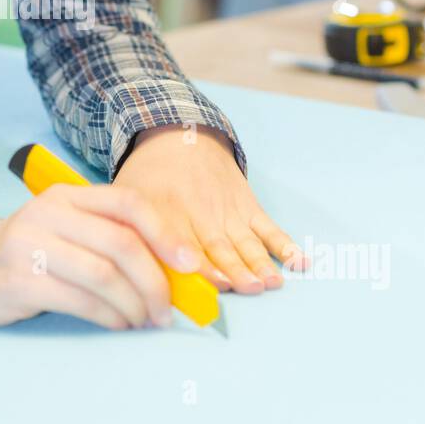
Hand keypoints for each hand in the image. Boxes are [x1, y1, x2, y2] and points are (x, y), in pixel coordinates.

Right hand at [0, 182, 203, 329]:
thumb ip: (108, 239)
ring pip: (104, 275)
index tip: (190, 265)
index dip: (165, 233)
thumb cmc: (28, 257)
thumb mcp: (65, 233)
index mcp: (67, 196)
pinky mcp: (19, 280)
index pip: (128, 203)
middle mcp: (48, 213)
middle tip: (168, 310)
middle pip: (122, 243)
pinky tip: (117, 325)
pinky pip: (80, 301)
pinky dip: (109, 317)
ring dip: (134, 305)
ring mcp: (30, 245)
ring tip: (143, 321)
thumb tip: (173, 271)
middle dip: (155, 281)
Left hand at [112, 123, 308, 292]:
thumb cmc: (147, 177)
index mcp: (165, 211)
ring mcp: (227, 210)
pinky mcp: (246, 206)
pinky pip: (268, 227)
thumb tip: (131, 273)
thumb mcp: (126, 198)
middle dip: (235, 269)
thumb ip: (129, 232)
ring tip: (271, 282)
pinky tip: (299, 261)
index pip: (183, 243)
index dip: (198, 265)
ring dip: (259, 263)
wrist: (176, 135)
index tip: (212, 285)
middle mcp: (199, 212)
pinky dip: (284, 245)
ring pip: (245, 241)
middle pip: (218, 246)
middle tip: (249, 288)